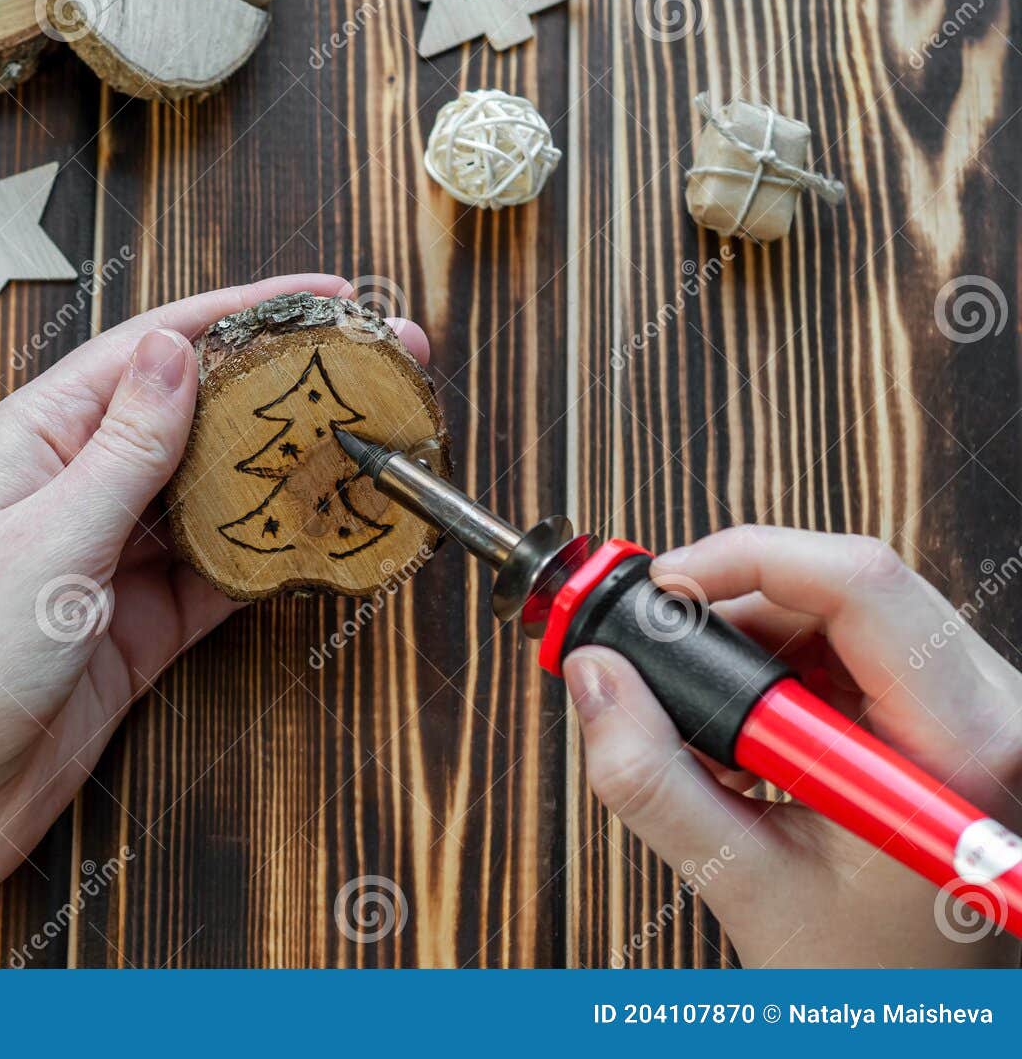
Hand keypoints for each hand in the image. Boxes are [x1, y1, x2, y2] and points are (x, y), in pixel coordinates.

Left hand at [0, 275, 430, 922]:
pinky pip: (213, 576)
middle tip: (371, 368)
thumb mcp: (52, 536)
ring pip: (210, 496)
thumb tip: (178, 348)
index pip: (150, 352)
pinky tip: (321, 537)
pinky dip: (265, 558)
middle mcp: (71, 488)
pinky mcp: (132, 628)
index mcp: (34, 439)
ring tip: (363, 443)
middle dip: (279, 392)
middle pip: (191, 417)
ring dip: (282, 474)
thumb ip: (127, 448)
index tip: (324, 297)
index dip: (241, 315)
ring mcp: (105, 559)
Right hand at [564, 525, 1021, 965]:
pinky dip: (783, 665)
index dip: (743, 562)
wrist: (920, 1016)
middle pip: (851, 583)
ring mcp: (982, 705)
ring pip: (848, 604)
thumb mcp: (742, 880)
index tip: (660, 592)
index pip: (857, 585)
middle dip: (736, 607)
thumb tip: (593, 677)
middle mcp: (993, 708)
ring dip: (755, 642)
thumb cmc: (866, 974)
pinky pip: (858, 640)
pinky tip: (755, 731)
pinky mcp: (956, 708)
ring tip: (716, 729)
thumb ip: (651, 778)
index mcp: (959, 746)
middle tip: (658, 652)